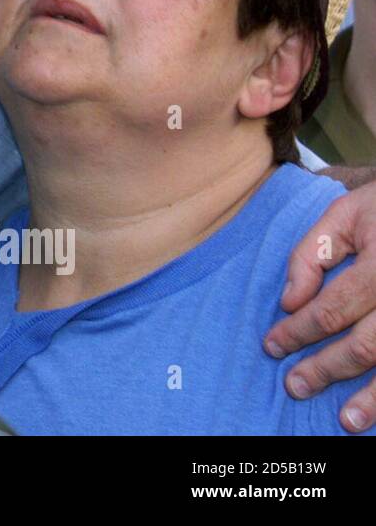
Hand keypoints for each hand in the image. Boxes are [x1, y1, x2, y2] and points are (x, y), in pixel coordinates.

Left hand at [265, 181, 375, 432]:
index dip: (298, 332)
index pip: (332, 308)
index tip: (272, 347)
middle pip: (366, 344)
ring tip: (348, 421)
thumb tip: (289, 301)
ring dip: (374, 397)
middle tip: (295, 386)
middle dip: (326, 368)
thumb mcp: (345, 215)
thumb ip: (312, 254)